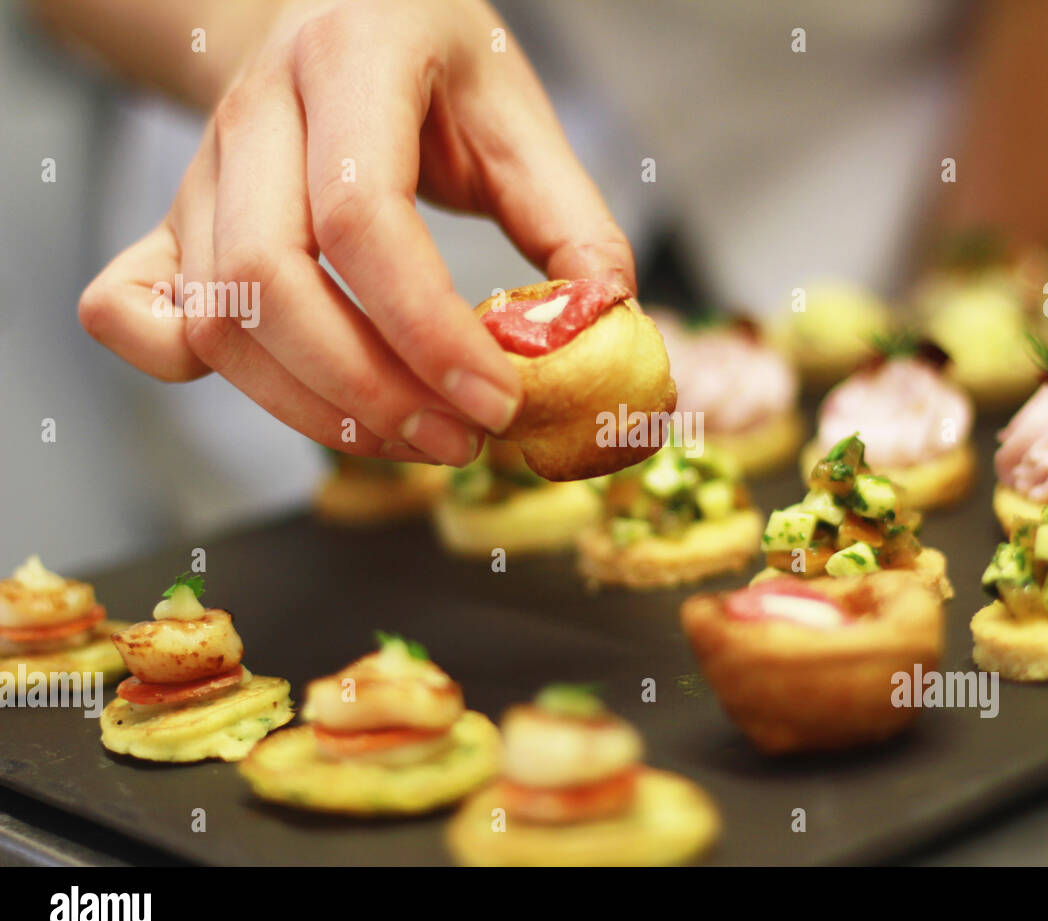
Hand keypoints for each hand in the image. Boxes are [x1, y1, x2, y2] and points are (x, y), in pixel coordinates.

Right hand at [78, 0, 635, 463]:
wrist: (340, 8)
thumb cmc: (435, 65)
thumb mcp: (518, 113)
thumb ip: (572, 220)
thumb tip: (603, 328)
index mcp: (352, 60)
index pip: (362, 219)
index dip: (427, 330)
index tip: (498, 400)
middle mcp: (256, 109)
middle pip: (268, 281)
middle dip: (369, 392)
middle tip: (460, 440)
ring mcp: (200, 168)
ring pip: (218, 318)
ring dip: (314, 409)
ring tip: (415, 438)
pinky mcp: (175, 220)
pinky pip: (134, 307)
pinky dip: (181, 366)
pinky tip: (282, 395)